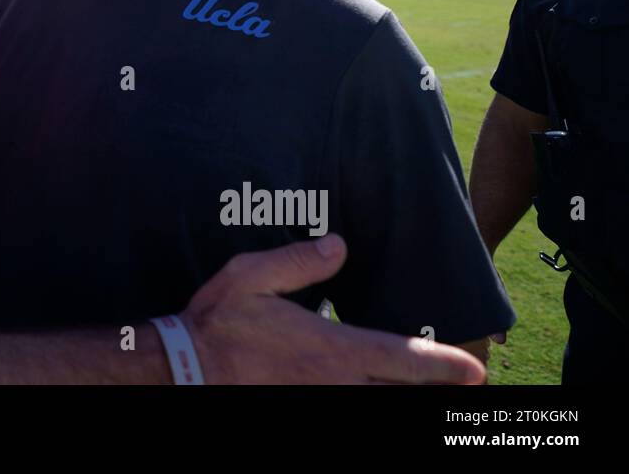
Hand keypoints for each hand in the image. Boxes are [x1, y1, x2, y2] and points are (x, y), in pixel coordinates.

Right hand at [181, 234, 485, 383]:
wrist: (183, 371)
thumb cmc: (216, 324)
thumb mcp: (250, 277)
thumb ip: (297, 261)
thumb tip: (338, 245)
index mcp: (331, 350)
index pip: (404, 359)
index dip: (445, 366)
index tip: (474, 370)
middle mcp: (335, 386)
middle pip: (400, 394)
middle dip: (433, 392)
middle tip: (464, 387)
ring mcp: (321, 406)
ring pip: (376, 407)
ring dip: (401, 398)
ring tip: (422, 390)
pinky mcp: (305, 413)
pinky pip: (348, 413)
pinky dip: (368, 402)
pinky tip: (373, 391)